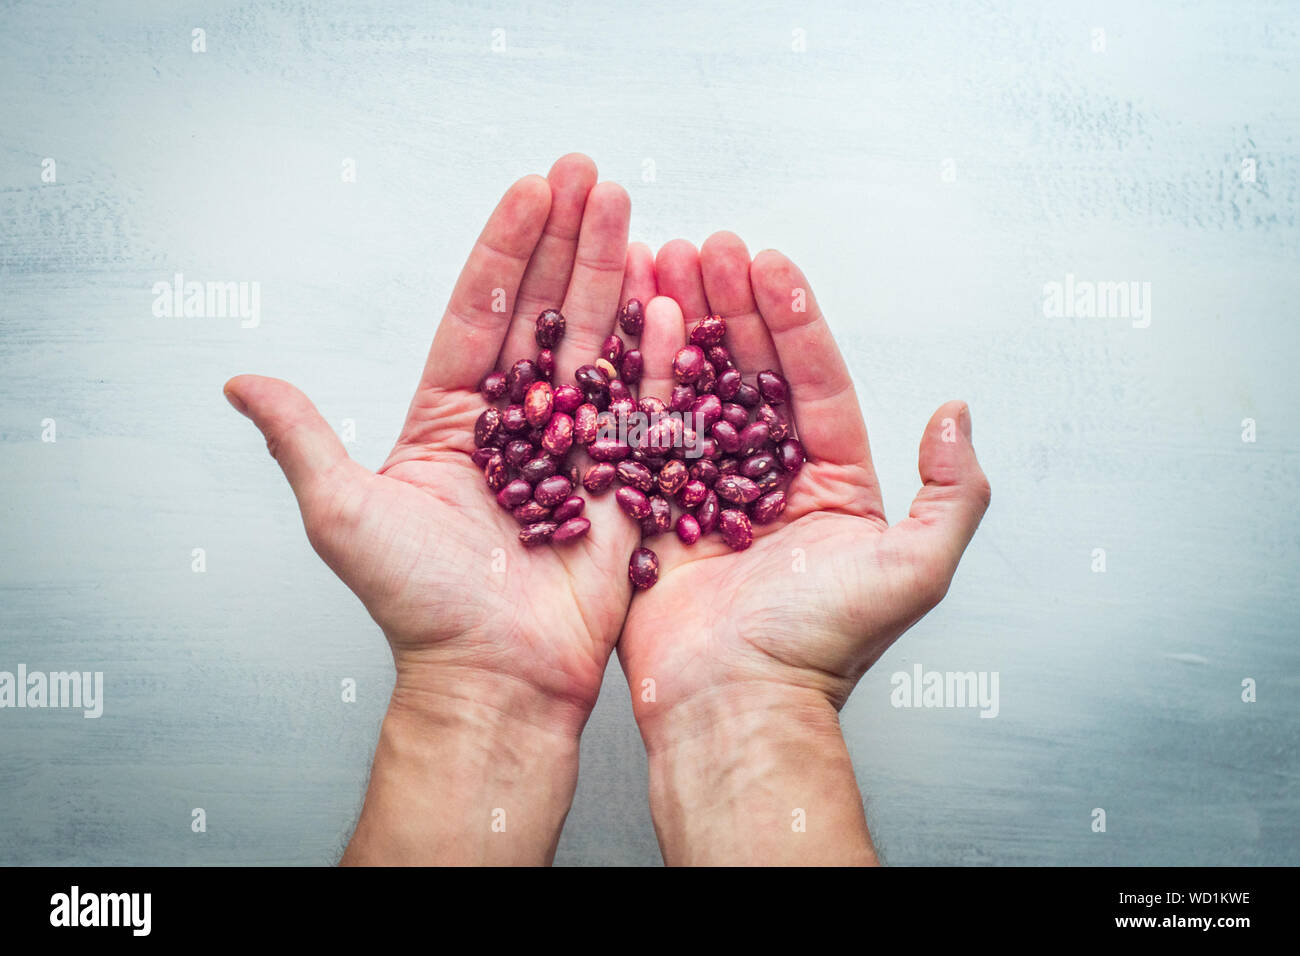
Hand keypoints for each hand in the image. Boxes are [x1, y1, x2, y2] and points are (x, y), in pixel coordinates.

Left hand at [223, 155, 654, 862]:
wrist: (495, 676)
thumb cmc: (419, 606)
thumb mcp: (345, 514)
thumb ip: (304, 438)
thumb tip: (241, 380)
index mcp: (453, 418)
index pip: (481, 313)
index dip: (507, 250)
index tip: (532, 188)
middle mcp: (517, 421)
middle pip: (546, 312)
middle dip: (569, 240)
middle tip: (592, 174)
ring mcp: (575, 445)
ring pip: (597, 342)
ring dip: (615, 274)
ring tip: (630, 210)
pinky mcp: (623, 477)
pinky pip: (646, 405)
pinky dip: (660, 354)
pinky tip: (670, 298)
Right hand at [617, 233, 990, 863]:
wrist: (731, 703)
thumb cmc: (819, 646)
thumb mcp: (913, 570)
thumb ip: (952, 494)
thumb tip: (958, 414)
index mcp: (831, 483)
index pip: (813, 380)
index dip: (792, 317)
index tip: (768, 260)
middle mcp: (769, 479)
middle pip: (749, 371)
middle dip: (731, 304)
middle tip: (706, 244)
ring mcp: (707, 489)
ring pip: (695, 389)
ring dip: (682, 325)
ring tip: (661, 264)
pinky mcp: (655, 508)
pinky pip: (647, 431)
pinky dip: (638, 379)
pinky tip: (629, 328)